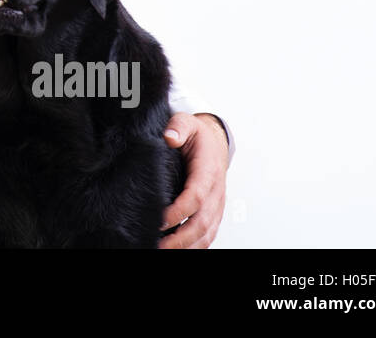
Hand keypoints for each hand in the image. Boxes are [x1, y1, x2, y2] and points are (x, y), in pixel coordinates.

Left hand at [158, 112, 228, 248]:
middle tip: (159, 246)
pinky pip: (208, 235)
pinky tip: (178, 250)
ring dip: (188, 246)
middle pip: (202, 222)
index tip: (159, 221)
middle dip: (181, 238)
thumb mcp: (186, 122)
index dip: (179, 211)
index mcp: (208, 172)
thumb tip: (170, 137)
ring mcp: (216, 206)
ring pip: (207, 233)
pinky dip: (195, 246)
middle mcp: (215, 193)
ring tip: (164, 251)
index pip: (196, 196)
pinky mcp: (213, 214)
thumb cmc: (197, 136)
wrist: (215, 143)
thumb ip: (178, 127)